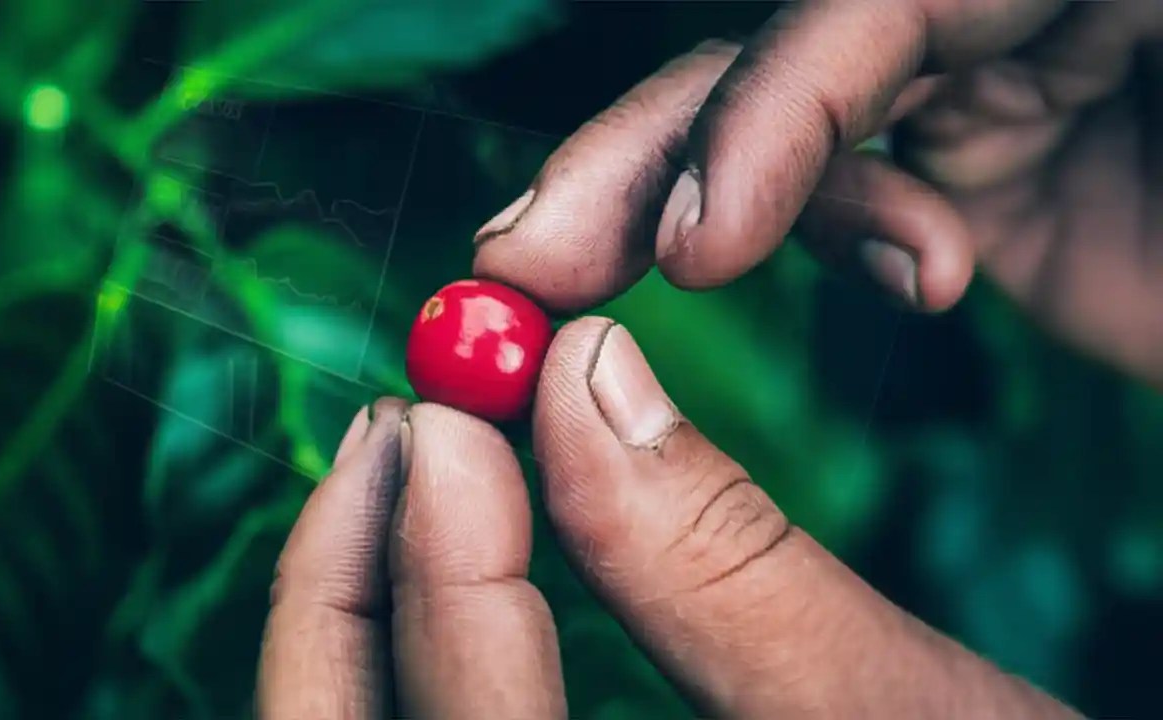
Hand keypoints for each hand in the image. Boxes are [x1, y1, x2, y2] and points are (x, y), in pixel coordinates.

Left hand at [257, 322, 1080, 717]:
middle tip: (401, 432)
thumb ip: (727, 561)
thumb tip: (589, 380)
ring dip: (372, 608)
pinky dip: (419, 652)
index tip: (451, 419)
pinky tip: (452, 569)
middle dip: (356, 587)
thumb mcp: (897, 719)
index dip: (441, 577)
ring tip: (417, 469)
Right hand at [472, 0, 1162, 387]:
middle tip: (523, 264)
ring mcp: (987, 84)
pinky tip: (916, 282)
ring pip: (788, 112)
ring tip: (661, 273)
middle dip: (657, 146)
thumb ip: (927, 100)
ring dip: (711, 196)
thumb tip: (764, 211)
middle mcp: (1009, 5)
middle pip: (789, 41)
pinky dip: (822, 231)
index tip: (692, 247)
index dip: (767, 104)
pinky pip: (843, 182)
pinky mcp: (980, 173)